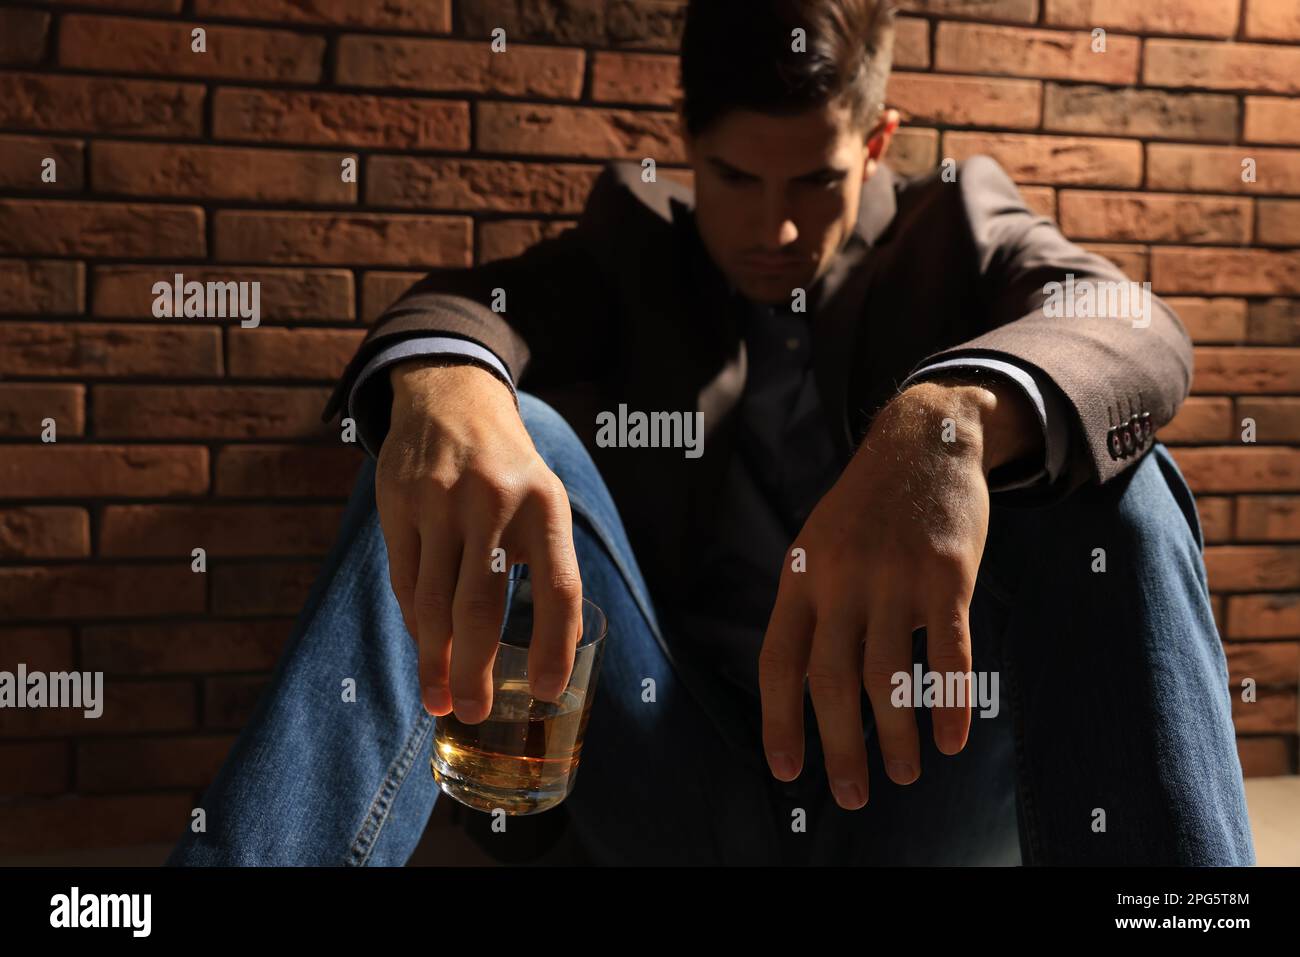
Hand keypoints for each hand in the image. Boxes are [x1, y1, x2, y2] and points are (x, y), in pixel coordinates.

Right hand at [376, 359, 582, 722]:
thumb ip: (547, 567)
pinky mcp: (398, 503)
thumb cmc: (508, 473)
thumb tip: (554, 657)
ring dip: (434, 660)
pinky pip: (404, 580)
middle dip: (474, 671)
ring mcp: (439, 501)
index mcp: (545, 506)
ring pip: (433, 601)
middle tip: (472, 713)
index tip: (549, 691)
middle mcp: (494, 502)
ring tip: (440, 701)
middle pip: (480, 606)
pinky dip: (416, 623)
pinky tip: (425, 647)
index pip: (559, 587)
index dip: (556, 645)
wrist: (451, 400)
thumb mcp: (544, 504)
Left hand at [757, 377, 1040, 808]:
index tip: (788, 773)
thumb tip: (805, 685)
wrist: (923, 438)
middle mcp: (841, 581)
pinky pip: (949, 653)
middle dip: (840, 748)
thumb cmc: (867, 506)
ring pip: (889, 677)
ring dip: (896, 737)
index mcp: (801, 577)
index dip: (779, 723)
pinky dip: (951, 703)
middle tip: (852, 796)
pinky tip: (953, 740)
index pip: (779, 662)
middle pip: (832, 682)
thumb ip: (811, 605)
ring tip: (905, 774)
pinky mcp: (947, 574)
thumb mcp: (818, 544)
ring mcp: (894, 577)